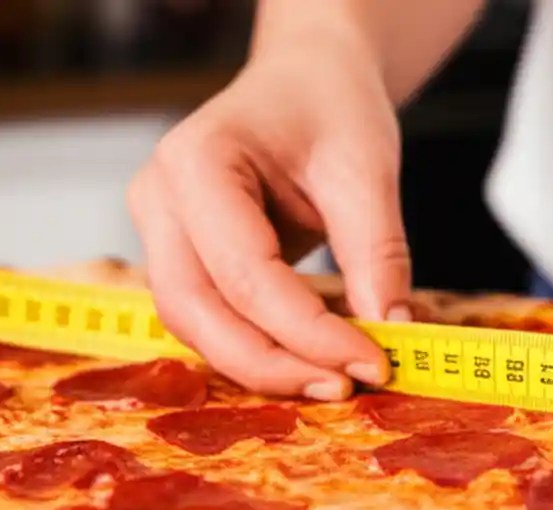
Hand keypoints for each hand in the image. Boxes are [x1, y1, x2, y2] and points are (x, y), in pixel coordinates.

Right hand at [127, 26, 408, 400]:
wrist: (307, 80)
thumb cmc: (328, 104)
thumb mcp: (366, 166)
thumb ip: (376, 250)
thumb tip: (392, 330)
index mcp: (196, 161)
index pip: (245, 274)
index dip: (307, 331)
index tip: (371, 362)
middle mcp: (160, 199)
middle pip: (198, 312)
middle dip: (273, 364)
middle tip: (346, 386)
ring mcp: (161, 231)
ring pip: (195, 326)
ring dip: (263, 365)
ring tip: (335, 381)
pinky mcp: (182, 259)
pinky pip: (210, 320)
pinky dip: (258, 349)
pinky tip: (310, 363)